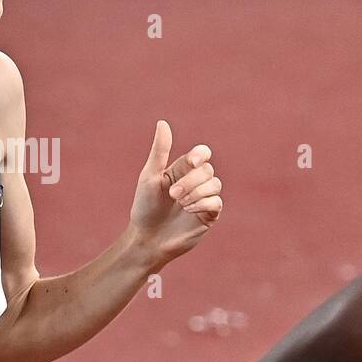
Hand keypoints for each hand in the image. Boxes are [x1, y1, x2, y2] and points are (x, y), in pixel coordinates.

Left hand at [128, 119, 222, 268]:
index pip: (202, 154)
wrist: (147, 239)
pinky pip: (216, 202)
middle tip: (173, 194)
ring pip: (215, 185)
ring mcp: (203, 199)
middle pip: (207, 170)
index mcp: (181, 170)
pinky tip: (189, 211)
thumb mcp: (150, 176)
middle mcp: (195, 182)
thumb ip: (160, 151)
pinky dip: (203, 204)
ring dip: (197, 192)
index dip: (201, 154)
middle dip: (191, 181)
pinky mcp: (208, 215)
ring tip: (180, 204)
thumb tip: (163, 122)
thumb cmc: (145, 207)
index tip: (192, 162)